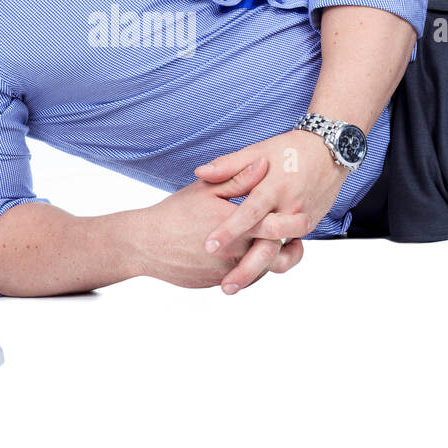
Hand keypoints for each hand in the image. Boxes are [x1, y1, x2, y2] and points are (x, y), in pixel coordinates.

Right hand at [135, 156, 304, 289]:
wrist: (144, 245)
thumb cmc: (174, 213)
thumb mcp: (206, 190)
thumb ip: (238, 178)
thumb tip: (264, 164)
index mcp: (237, 225)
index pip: (275, 225)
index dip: (292, 221)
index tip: (304, 216)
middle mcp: (236, 252)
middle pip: (273, 254)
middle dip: (289, 251)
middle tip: (297, 241)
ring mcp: (227, 271)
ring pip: (259, 268)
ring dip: (269, 260)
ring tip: (276, 248)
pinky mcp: (217, 282)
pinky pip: (242, 279)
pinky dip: (250, 270)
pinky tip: (249, 258)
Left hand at [193, 129, 348, 293]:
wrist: (331, 150)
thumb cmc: (290, 149)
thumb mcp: (258, 150)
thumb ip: (229, 165)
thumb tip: (200, 172)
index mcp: (274, 188)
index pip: (249, 213)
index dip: (229, 231)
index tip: (209, 247)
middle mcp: (290, 208)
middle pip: (268, 244)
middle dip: (247, 268)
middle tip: (225, 286)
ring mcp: (302, 220)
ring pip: (281, 253)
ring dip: (260, 271)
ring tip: (235, 285)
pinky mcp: (309, 226)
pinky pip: (290, 250)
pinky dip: (273, 263)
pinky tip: (254, 273)